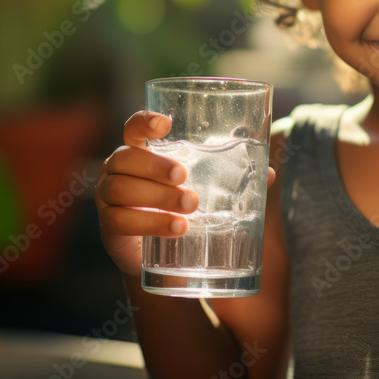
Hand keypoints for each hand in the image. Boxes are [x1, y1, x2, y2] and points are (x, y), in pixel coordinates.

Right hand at [96, 111, 275, 276]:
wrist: (165, 257)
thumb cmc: (183, 208)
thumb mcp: (207, 190)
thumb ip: (234, 178)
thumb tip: (270, 174)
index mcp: (141, 151)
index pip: (133, 128)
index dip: (143, 121)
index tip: (165, 124)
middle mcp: (118, 168)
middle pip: (126, 157)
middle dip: (156, 166)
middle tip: (185, 177)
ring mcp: (108, 197)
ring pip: (121, 188)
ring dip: (157, 197)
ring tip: (190, 208)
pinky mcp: (109, 227)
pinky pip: (120, 220)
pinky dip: (149, 222)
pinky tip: (176, 228)